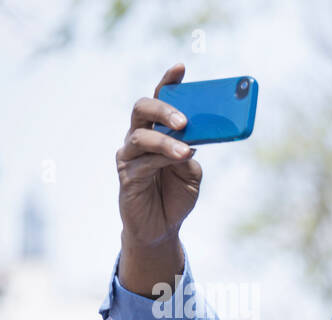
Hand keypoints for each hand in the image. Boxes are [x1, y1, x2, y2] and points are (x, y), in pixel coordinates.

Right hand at [116, 63, 201, 294]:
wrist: (163, 228)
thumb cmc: (176, 194)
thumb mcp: (192, 173)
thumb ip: (190, 154)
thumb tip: (194, 139)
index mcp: (157, 131)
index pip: (160, 100)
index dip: (168, 82)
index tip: (181, 68)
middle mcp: (139, 137)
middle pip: (143, 109)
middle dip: (163, 108)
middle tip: (184, 120)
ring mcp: (130, 155)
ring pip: (141, 136)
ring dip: (167, 141)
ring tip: (187, 149)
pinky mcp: (127, 176)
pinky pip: (142, 161)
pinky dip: (162, 159)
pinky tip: (179, 160)